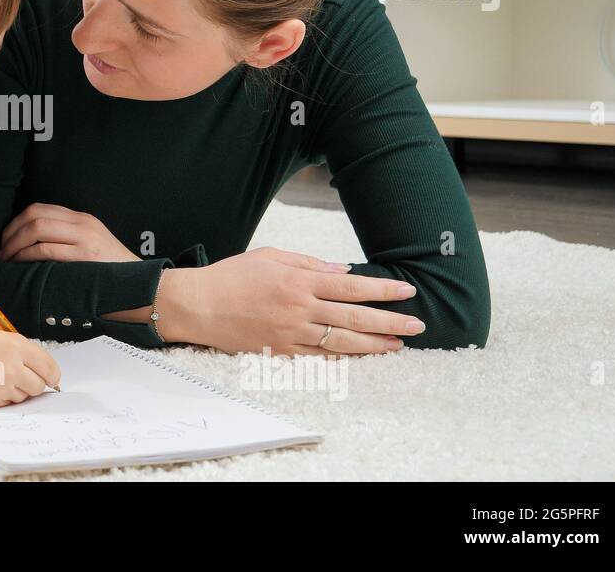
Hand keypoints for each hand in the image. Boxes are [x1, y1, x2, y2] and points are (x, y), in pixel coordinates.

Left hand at [0, 203, 140, 262]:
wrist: (142, 286)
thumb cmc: (111, 274)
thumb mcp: (90, 248)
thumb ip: (66, 241)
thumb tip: (30, 248)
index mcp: (82, 219)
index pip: (40, 209)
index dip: (15, 223)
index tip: (5, 240)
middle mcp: (82, 223)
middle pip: (34, 216)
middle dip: (10, 234)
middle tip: (0, 253)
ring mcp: (85, 238)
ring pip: (37, 229)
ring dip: (14, 245)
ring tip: (6, 261)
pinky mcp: (85, 256)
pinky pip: (46, 250)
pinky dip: (26, 256)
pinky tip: (20, 266)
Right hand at [0, 322, 61, 406]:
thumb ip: (15, 346)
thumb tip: (34, 361)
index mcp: (16, 346)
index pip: (49, 367)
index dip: (51, 374)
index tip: (50, 377)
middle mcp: (12, 367)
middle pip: (40, 385)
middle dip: (35, 383)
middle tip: (22, 376)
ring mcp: (2, 387)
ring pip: (24, 396)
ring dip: (17, 390)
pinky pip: (7, 403)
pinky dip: (3, 397)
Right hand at [113, 246, 424, 355]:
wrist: (197, 305)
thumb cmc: (231, 276)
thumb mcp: (271, 256)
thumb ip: (309, 264)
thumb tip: (344, 272)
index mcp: (298, 281)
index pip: (352, 286)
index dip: (382, 290)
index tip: (407, 291)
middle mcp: (298, 309)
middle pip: (354, 318)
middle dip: (390, 322)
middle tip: (416, 325)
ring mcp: (290, 333)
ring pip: (341, 343)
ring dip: (373, 346)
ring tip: (397, 345)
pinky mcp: (279, 352)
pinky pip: (317, 357)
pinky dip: (341, 358)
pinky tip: (358, 357)